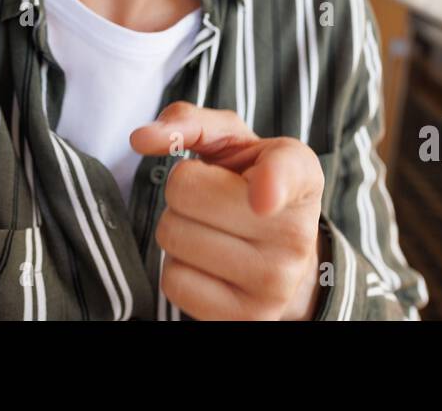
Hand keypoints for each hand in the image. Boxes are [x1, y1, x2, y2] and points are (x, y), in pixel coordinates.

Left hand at [130, 101, 325, 319]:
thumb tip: (140, 138)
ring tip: (211, 229)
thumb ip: (189, 123)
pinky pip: (174, 282)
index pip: (283, 176)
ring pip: (174, 238)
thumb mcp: (230, 142)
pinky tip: (208, 263)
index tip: (261, 198)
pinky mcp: (247, 318)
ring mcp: (275, 282)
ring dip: (177, 227)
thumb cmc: (247, 182)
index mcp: (300, 173)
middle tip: (213, 200)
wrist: (282, 254)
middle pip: (184, 193)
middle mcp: (296, 231)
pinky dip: (178, 268)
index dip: (270, 184)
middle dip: (182, 190)